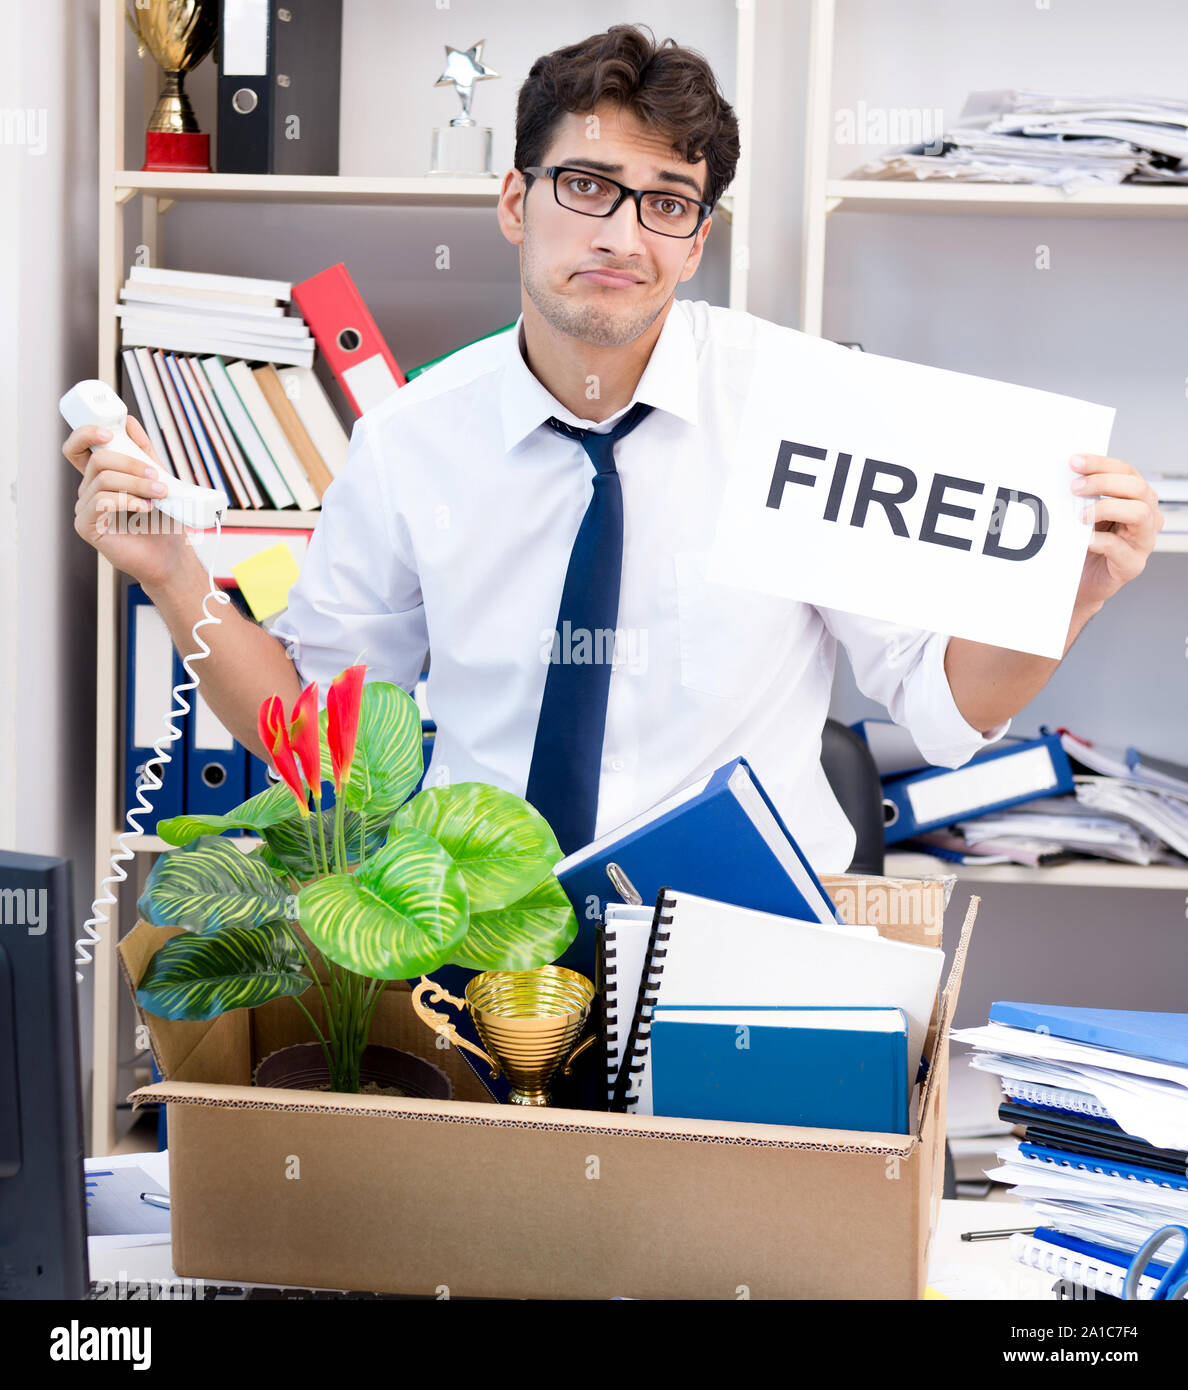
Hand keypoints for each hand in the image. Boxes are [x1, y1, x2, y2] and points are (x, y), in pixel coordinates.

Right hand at [64, 415, 187, 588]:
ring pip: (104, 480)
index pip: (78, 447)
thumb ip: (142, 451)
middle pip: (97, 460)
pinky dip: (127, 501)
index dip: (86, 433)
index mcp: (101, 477)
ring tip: (160, 494)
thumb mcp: (157, 478)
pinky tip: (145, 508)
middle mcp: (89, 491)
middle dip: (130, 464)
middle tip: (156, 476)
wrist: (171, 555)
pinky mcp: (86, 526)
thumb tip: (129, 421)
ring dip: (137, 484)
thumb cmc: (164, 520)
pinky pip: (101, 502)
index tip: (111, 432)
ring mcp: (85, 509)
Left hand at [1069, 453, 1163, 610]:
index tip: (1075, 462)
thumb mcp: (1088, 513)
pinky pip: (1119, 548)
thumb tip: (1069, 473)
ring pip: (1139, 513)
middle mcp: (1147, 516)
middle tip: (1074, 488)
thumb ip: (1085, 495)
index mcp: (1137, 499)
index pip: (1127, 472)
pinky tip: (1083, 539)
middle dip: (1103, 482)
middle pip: (1137, 488)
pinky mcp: (1132, 564)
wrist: (1082, 581)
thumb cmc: (1086, 543)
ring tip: (1080, 516)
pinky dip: (1099, 540)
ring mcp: (1143, 541)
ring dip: (1106, 508)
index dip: (1101, 464)